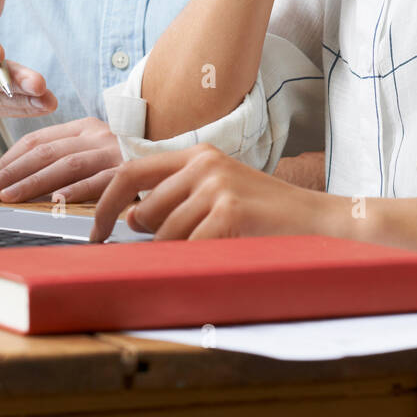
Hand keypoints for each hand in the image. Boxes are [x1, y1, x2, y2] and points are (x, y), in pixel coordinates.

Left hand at [0, 117, 122, 202]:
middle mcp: (97, 135)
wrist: (179, 158)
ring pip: (66, 165)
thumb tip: (25, 180)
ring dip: (34, 183)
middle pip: (45, 152)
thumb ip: (69, 158)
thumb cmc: (132, 160)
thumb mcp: (99, 150)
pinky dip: (76, 191)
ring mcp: (113, 152)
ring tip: (9, 198)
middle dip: (11, 172)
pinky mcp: (129, 171)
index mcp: (86, 128)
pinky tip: (55, 201)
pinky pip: (99, 181)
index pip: (39, 139)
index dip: (10, 158)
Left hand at [90, 144, 331, 241]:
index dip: (107, 203)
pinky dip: (197, 262)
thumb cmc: (268, 215)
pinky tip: (225, 255)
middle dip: (155, 239)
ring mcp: (217, 186)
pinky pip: (189, 248)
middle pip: (146, 211)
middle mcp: (204, 164)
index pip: (132, 172)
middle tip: (185, 248)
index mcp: (199, 154)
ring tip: (220, 246)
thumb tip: (133, 218)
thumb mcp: (220, 193)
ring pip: (166, 235)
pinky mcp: (230, 211)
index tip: (96, 230)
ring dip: (184, 252)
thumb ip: (178, 198)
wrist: (320, 221)